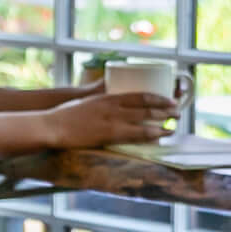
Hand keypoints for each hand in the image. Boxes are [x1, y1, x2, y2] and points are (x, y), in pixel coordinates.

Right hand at [34, 88, 178, 150]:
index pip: (141, 95)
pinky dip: (150, 135)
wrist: (53, 125)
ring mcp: (112, 120)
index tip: (170, 100)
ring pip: (144, 121)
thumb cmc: (66, 114)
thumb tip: (110, 95)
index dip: (159, 98)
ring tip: (173, 126)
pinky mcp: (108, 134)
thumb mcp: (88, 100)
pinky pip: (134, 134)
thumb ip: (101, 98)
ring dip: (162, 123)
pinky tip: (159, 136)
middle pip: (147, 106)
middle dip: (166, 109)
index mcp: (109, 97)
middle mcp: (114, 106)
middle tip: (178, 112)